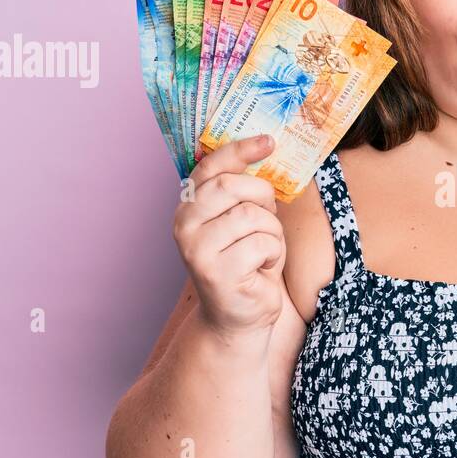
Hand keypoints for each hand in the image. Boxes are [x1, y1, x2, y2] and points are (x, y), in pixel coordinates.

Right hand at [172, 134, 283, 341]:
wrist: (239, 316)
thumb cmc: (248, 262)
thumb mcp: (244, 219)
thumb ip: (243, 190)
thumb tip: (264, 146)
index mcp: (189, 206)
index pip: (210, 167)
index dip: (239, 150)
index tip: (268, 141)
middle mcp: (184, 225)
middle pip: (231, 186)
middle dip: (262, 196)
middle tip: (269, 216)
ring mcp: (197, 249)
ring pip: (251, 215)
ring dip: (271, 232)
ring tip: (263, 251)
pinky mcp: (216, 272)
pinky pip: (261, 243)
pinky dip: (272, 255)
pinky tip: (261, 270)